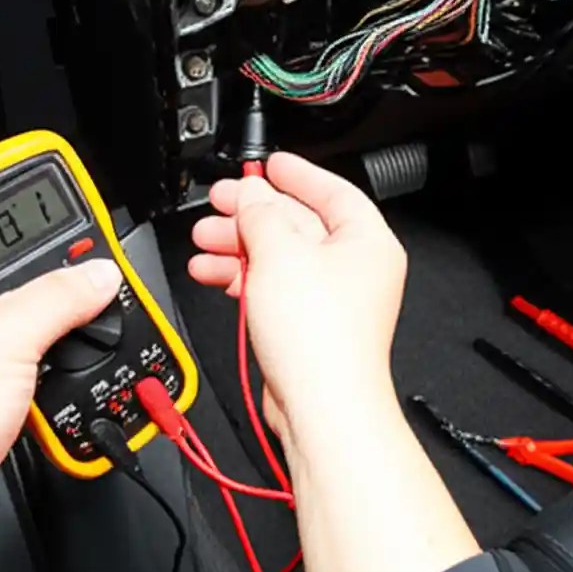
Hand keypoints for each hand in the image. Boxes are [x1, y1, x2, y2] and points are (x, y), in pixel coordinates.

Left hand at [0, 258, 120, 571]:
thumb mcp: (2, 338)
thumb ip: (56, 299)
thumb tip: (95, 275)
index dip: (6, 237)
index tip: (51, 231)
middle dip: (37, 300)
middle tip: (76, 288)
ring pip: (8, 347)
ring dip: (43, 351)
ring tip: (70, 340)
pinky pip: (17, 390)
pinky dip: (43, 391)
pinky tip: (56, 391)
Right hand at [190, 154, 479, 571]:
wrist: (321, 406)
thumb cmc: (321, 338)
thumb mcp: (280, 253)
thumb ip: (261, 214)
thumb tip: (251, 194)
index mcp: (367, 241)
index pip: (332, 190)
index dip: (296, 174)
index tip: (268, 165)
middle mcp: (356, 269)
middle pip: (299, 224)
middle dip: (253, 214)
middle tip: (219, 204)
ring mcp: (333, 300)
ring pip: (281, 258)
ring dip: (239, 246)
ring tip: (204, 241)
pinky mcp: (309, 328)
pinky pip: (274, 289)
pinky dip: (244, 278)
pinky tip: (216, 274)